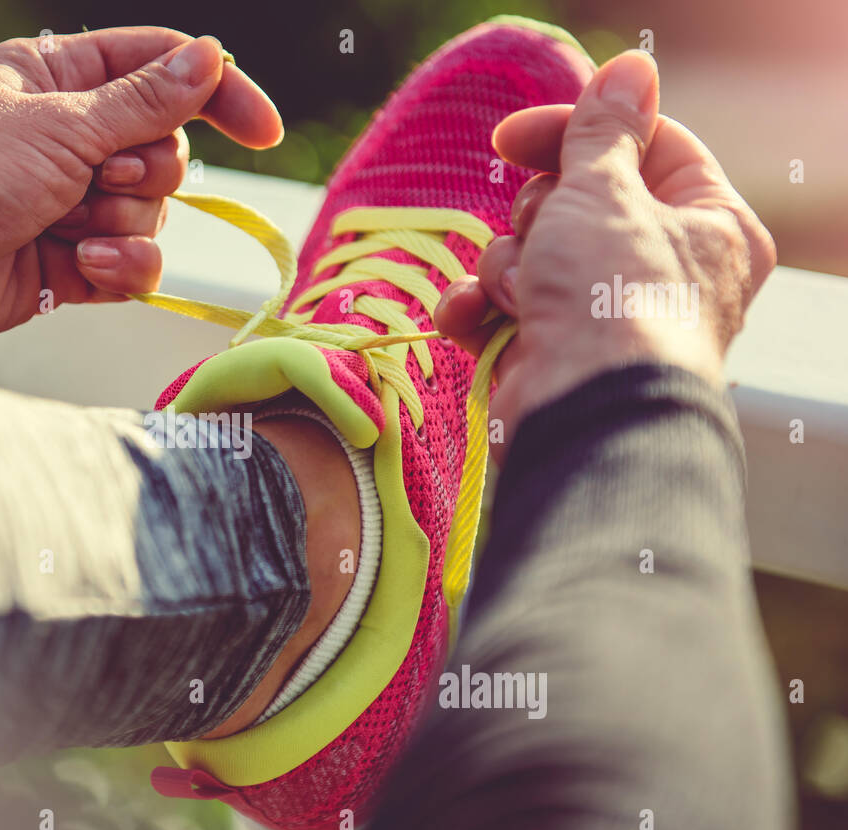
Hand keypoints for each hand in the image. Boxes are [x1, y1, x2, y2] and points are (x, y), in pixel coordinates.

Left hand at [0, 28, 281, 349]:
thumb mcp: (59, 124)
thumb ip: (145, 101)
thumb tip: (211, 59)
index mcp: (63, 79)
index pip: (165, 69)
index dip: (219, 94)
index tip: (264, 130)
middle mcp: (73, 136)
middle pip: (167, 149)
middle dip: (142, 173)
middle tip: (95, 179)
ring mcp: (73, 202)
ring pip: (153, 214)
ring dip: (119, 225)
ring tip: (66, 227)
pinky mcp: (71, 261)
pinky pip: (134, 265)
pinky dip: (116, 268)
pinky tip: (78, 265)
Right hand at [433, 50, 775, 455]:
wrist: (584, 413)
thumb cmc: (613, 299)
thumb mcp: (605, 192)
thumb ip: (604, 131)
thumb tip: (630, 71)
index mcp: (707, 223)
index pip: (643, 146)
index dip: (574, 133)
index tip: (512, 138)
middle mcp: (660, 267)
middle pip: (574, 199)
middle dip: (537, 216)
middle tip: (546, 237)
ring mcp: (600, 313)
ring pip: (528, 252)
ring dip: (507, 267)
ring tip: (521, 297)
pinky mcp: (550, 351)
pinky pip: (499, 307)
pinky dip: (478, 310)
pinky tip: (468, 318)